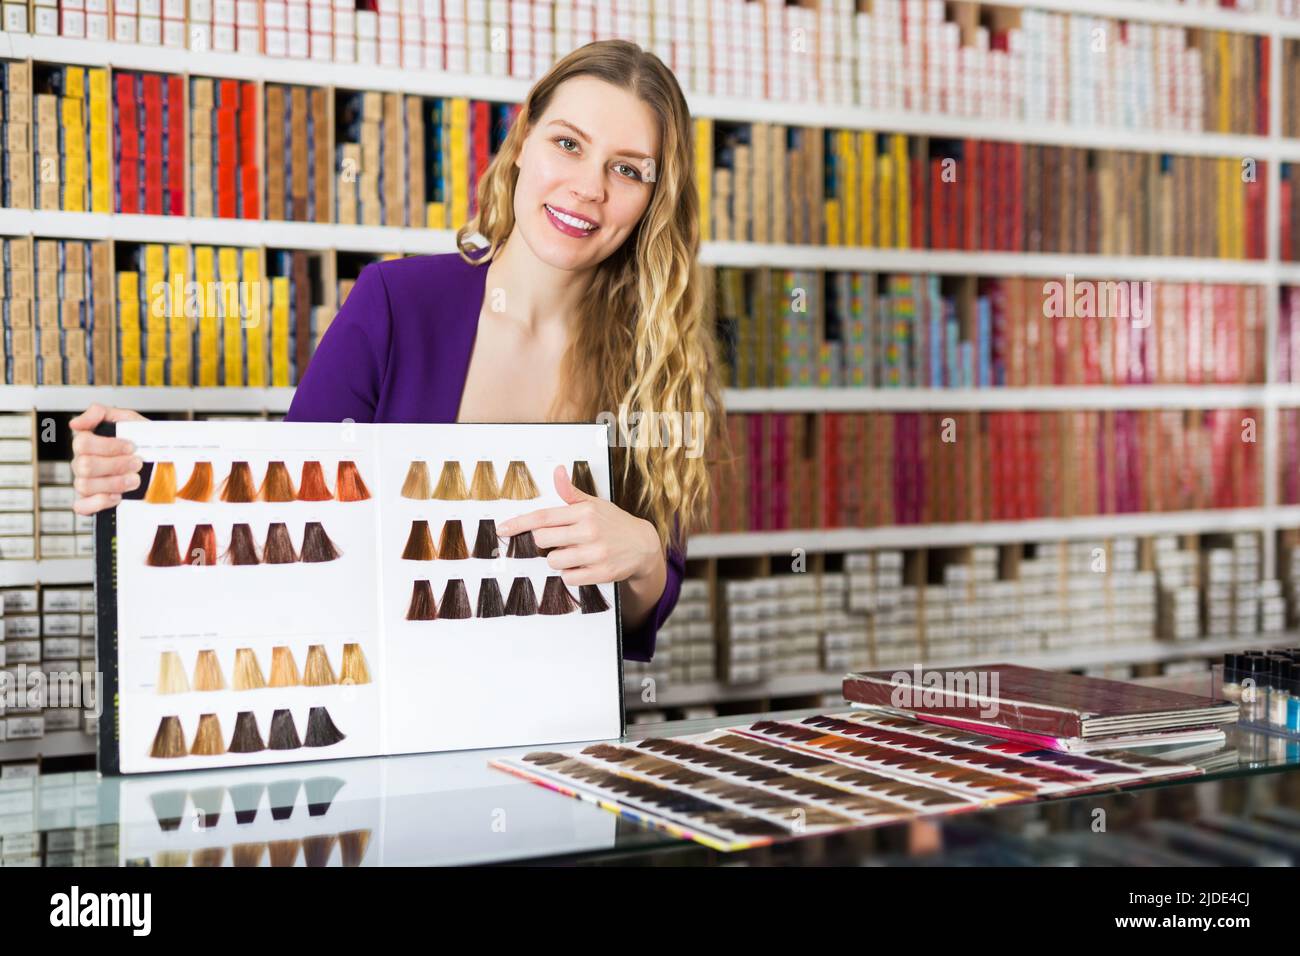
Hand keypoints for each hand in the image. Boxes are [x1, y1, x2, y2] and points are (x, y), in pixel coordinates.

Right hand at [70, 403, 147, 514]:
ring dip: (114, 482)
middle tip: (136, 463)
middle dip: (116, 465)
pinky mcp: (90, 502)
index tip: (131, 446)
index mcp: (88, 444)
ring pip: (84, 485)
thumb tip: (75, 422)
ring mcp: (85, 483)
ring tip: (135, 479)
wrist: (165, 466)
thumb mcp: (128, 420)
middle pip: (83, 465)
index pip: (82, 443)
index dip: (109, 446)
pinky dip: (99, 502)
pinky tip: (117, 496)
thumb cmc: (144, 443)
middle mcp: (82, 463)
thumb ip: (101, 413)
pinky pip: (81, 506)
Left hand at [497, 465, 662, 586]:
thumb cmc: (613, 523)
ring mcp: (595, 554)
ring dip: (559, 559)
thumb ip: (571, 492)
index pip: (543, 517)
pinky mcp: (601, 573)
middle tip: (561, 540)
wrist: (643, 545)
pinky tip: (583, 566)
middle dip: (546, 542)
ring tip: (575, 553)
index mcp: (584, 512)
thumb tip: (557, 472)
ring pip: (554, 561)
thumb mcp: (594, 504)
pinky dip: (571, 574)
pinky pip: (568, 578)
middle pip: (543, 540)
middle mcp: (589, 531)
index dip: (519, 523)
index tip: (502, 529)